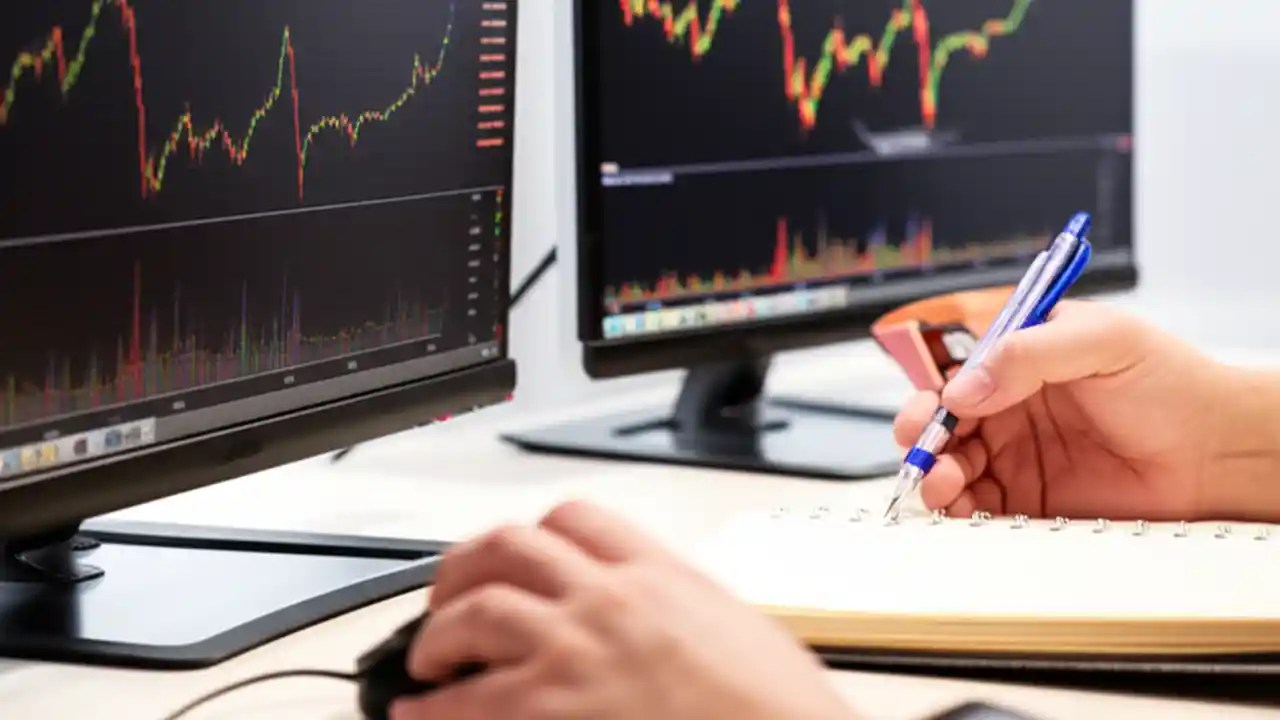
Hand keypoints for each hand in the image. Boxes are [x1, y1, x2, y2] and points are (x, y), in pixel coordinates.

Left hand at [393, 501, 853, 719]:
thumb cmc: (777, 708)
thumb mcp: (735, 627)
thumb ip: (680, 608)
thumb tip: (655, 619)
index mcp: (659, 575)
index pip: (575, 519)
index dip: (532, 534)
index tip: (516, 552)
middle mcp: (609, 599)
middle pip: (509, 548)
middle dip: (466, 569)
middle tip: (451, 593)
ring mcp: (574, 651)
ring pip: (476, 611)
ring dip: (439, 633)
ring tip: (429, 656)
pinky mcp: (547, 710)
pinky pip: (464, 700)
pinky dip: (430, 708)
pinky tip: (419, 715)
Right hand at [893, 301, 1279, 520]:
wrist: (1215, 450)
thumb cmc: (1170, 383)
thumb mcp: (1100, 340)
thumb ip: (1028, 354)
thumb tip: (965, 386)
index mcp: (1019, 362)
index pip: (958, 374)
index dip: (934, 392)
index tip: (932, 410)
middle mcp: (1011, 408)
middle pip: (944, 423)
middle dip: (922, 437)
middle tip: (923, 450)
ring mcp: (1019, 455)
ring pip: (954, 466)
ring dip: (937, 475)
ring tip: (942, 485)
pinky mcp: (1031, 499)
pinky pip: (981, 505)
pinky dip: (960, 509)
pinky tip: (960, 507)